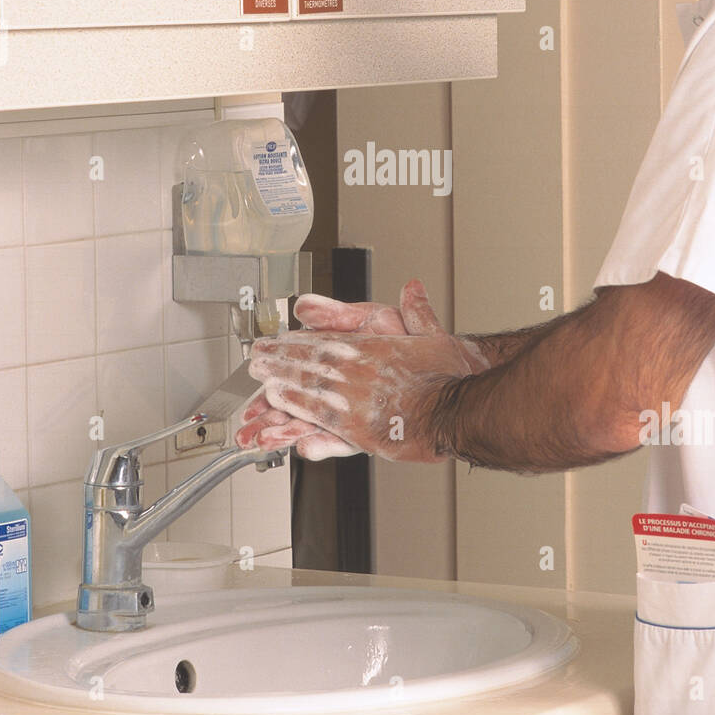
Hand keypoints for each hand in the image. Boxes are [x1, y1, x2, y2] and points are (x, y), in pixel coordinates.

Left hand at [240, 280, 488, 462]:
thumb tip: (412, 287)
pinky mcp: (355, 426)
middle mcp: (357, 371)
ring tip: (260, 378)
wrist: (457, 410)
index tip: (280, 339)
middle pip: (309, 361)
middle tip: (257, 356)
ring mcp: (352, 398)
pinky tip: (280, 404)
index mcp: (371, 349)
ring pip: (307, 386)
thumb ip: (418, 311)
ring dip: (280, 380)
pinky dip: (295, 407)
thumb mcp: (435, 336)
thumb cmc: (450, 378)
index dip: (298, 340)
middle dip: (280, 358)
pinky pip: (317, 415)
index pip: (326, 340)